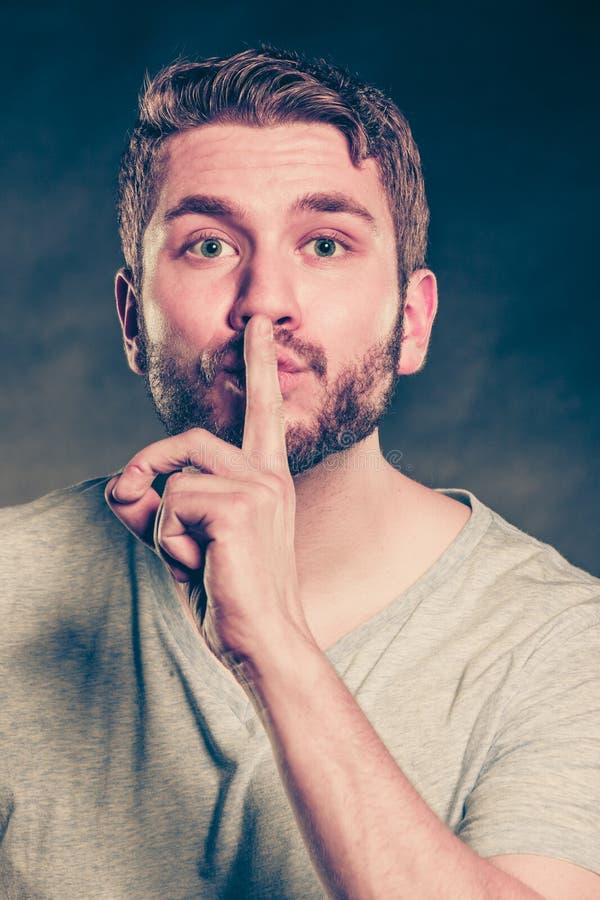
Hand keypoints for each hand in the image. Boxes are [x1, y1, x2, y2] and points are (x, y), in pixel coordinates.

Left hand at [105, 315, 313, 669]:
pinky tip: (201, 566)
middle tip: (133, 503)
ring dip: (164, 527)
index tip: (258, 328)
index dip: (258, 367)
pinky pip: (171, 504)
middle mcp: (268, 476)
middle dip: (149, 471)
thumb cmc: (229, 596)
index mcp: (267, 479)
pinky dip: (168, 541)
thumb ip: (152, 507)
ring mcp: (258, 488)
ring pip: (173, 480)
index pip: (263, 412)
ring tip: (196, 560)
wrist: (263, 642)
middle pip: (188, 441)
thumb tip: (122, 483)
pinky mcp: (240, 506)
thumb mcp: (184, 544)